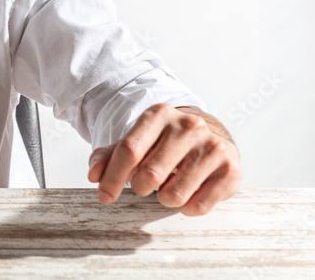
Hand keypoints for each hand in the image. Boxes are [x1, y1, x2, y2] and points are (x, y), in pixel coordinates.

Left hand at [87, 103, 241, 215]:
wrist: (211, 140)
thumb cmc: (166, 144)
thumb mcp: (136, 142)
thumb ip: (108, 156)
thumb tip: (93, 175)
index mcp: (159, 114)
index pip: (129, 150)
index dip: (112, 177)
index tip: (104, 197)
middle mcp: (188, 125)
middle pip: (149, 174)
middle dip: (140, 188)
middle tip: (144, 185)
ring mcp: (212, 146)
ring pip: (173, 194)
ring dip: (164, 199)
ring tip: (169, 187)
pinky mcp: (231, 169)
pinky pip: (199, 205)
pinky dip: (187, 208)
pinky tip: (189, 194)